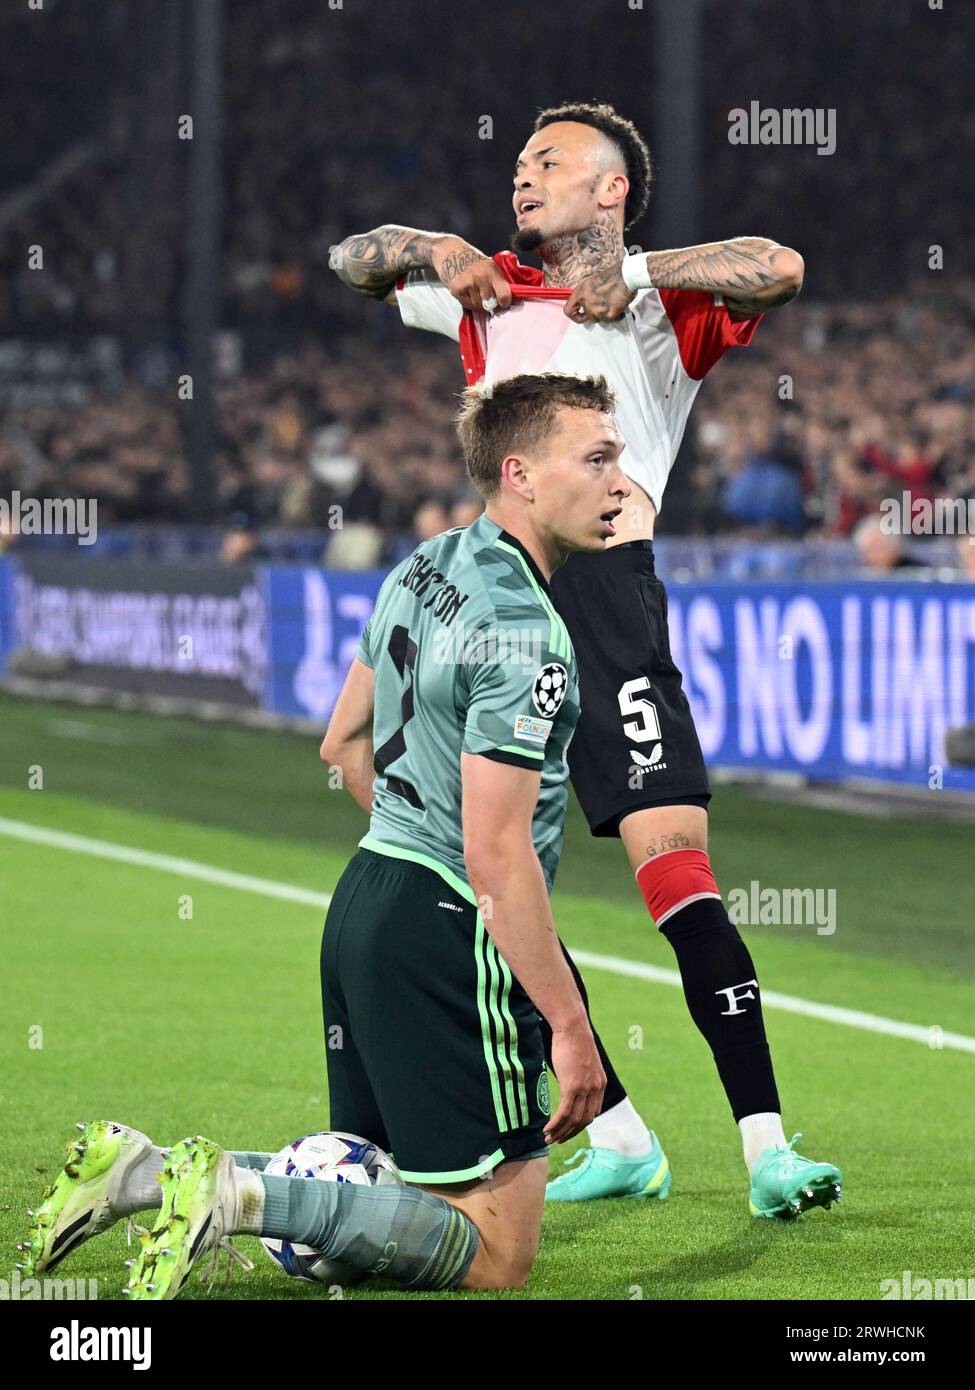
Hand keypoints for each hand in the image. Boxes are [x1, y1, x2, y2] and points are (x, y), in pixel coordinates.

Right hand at [431, 236, 512, 312]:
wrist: (450, 251)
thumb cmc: (472, 260)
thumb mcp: (489, 266)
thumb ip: (497, 282)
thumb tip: (505, 300)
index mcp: (492, 271)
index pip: (504, 295)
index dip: (504, 302)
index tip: (502, 303)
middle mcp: (481, 277)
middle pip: (490, 303)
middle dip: (490, 303)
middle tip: (486, 297)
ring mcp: (468, 284)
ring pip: (478, 306)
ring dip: (478, 303)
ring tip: (474, 292)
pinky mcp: (457, 289)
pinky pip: (467, 305)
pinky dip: (468, 302)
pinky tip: (466, 292)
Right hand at [543, 1023, 605, 1144]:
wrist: (572, 1028)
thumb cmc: (574, 1040)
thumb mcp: (582, 1061)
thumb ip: (580, 1074)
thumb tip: (571, 1079)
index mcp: (601, 1083)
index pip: (593, 1113)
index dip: (580, 1124)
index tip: (569, 1130)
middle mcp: (596, 1089)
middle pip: (584, 1121)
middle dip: (570, 1133)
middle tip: (557, 1140)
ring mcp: (585, 1089)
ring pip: (573, 1120)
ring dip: (560, 1132)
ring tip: (548, 1138)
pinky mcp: (573, 1087)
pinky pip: (564, 1113)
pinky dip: (555, 1124)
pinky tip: (547, 1129)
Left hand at [563, 262, 635, 322]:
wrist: (626, 276)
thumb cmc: (612, 276)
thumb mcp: (592, 283)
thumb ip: (587, 295)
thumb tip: (587, 304)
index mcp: (580, 292)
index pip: (568, 310)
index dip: (574, 316)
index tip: (582, 315)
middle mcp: (586, 302)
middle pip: (588, 317)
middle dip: (597, 313)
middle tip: (606, 305)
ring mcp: (596, 310)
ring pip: (600, 319)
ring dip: (607, 314)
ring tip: (614, 302)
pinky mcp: (608, 315)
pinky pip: (611, 320)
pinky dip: (616, 315)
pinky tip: (620, 305)